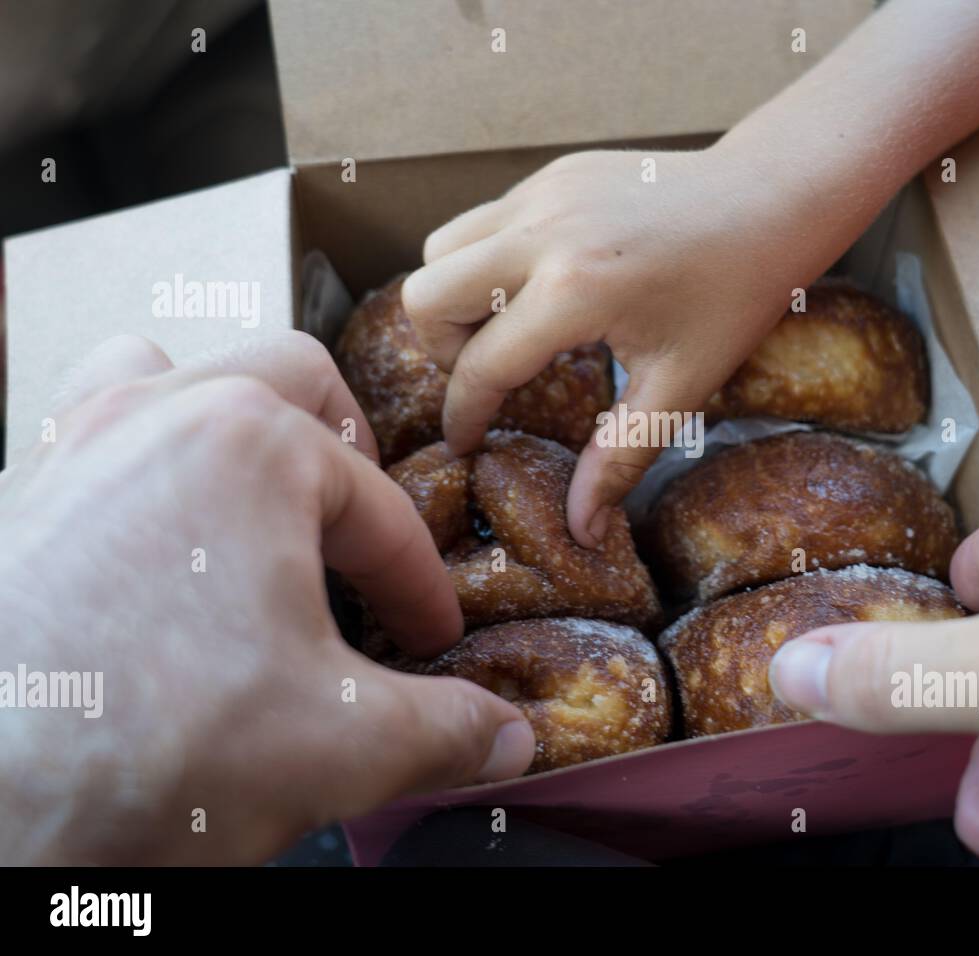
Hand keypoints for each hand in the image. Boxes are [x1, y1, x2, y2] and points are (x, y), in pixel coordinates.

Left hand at [0, 332, 533, 864]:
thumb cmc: (150, 752)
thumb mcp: (343, 745)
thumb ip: (446, 728)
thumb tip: (505, 735)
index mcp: (252, 445)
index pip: (379, 511)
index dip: (420, 585)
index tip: (430, 635)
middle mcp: (156, 414)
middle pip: (293, 384)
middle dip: (346, 459)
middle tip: (359, 541)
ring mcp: (72, 443)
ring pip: (175, 372)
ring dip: (228, 419)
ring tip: (254, 496)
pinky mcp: (14, 492)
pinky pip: (87, 425)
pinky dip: (139, 454)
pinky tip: (157, 538)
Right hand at [403, 147, 822, 545]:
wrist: (770, 199)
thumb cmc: (736, 295)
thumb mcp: (682, 386)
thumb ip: (619, 458)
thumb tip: (581, 532)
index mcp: (576, 290)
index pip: (481, 365)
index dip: (464, 415)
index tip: (467, 442)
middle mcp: (543, 232)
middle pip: (426, 295)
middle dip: (442, 350)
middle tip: (487, 376)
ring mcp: (543, 193)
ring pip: (441, 249)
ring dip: (456, 298)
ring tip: (508, 333)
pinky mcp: (553, 174)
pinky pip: (484, 221)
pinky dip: (491, 262)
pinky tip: (543, 290)